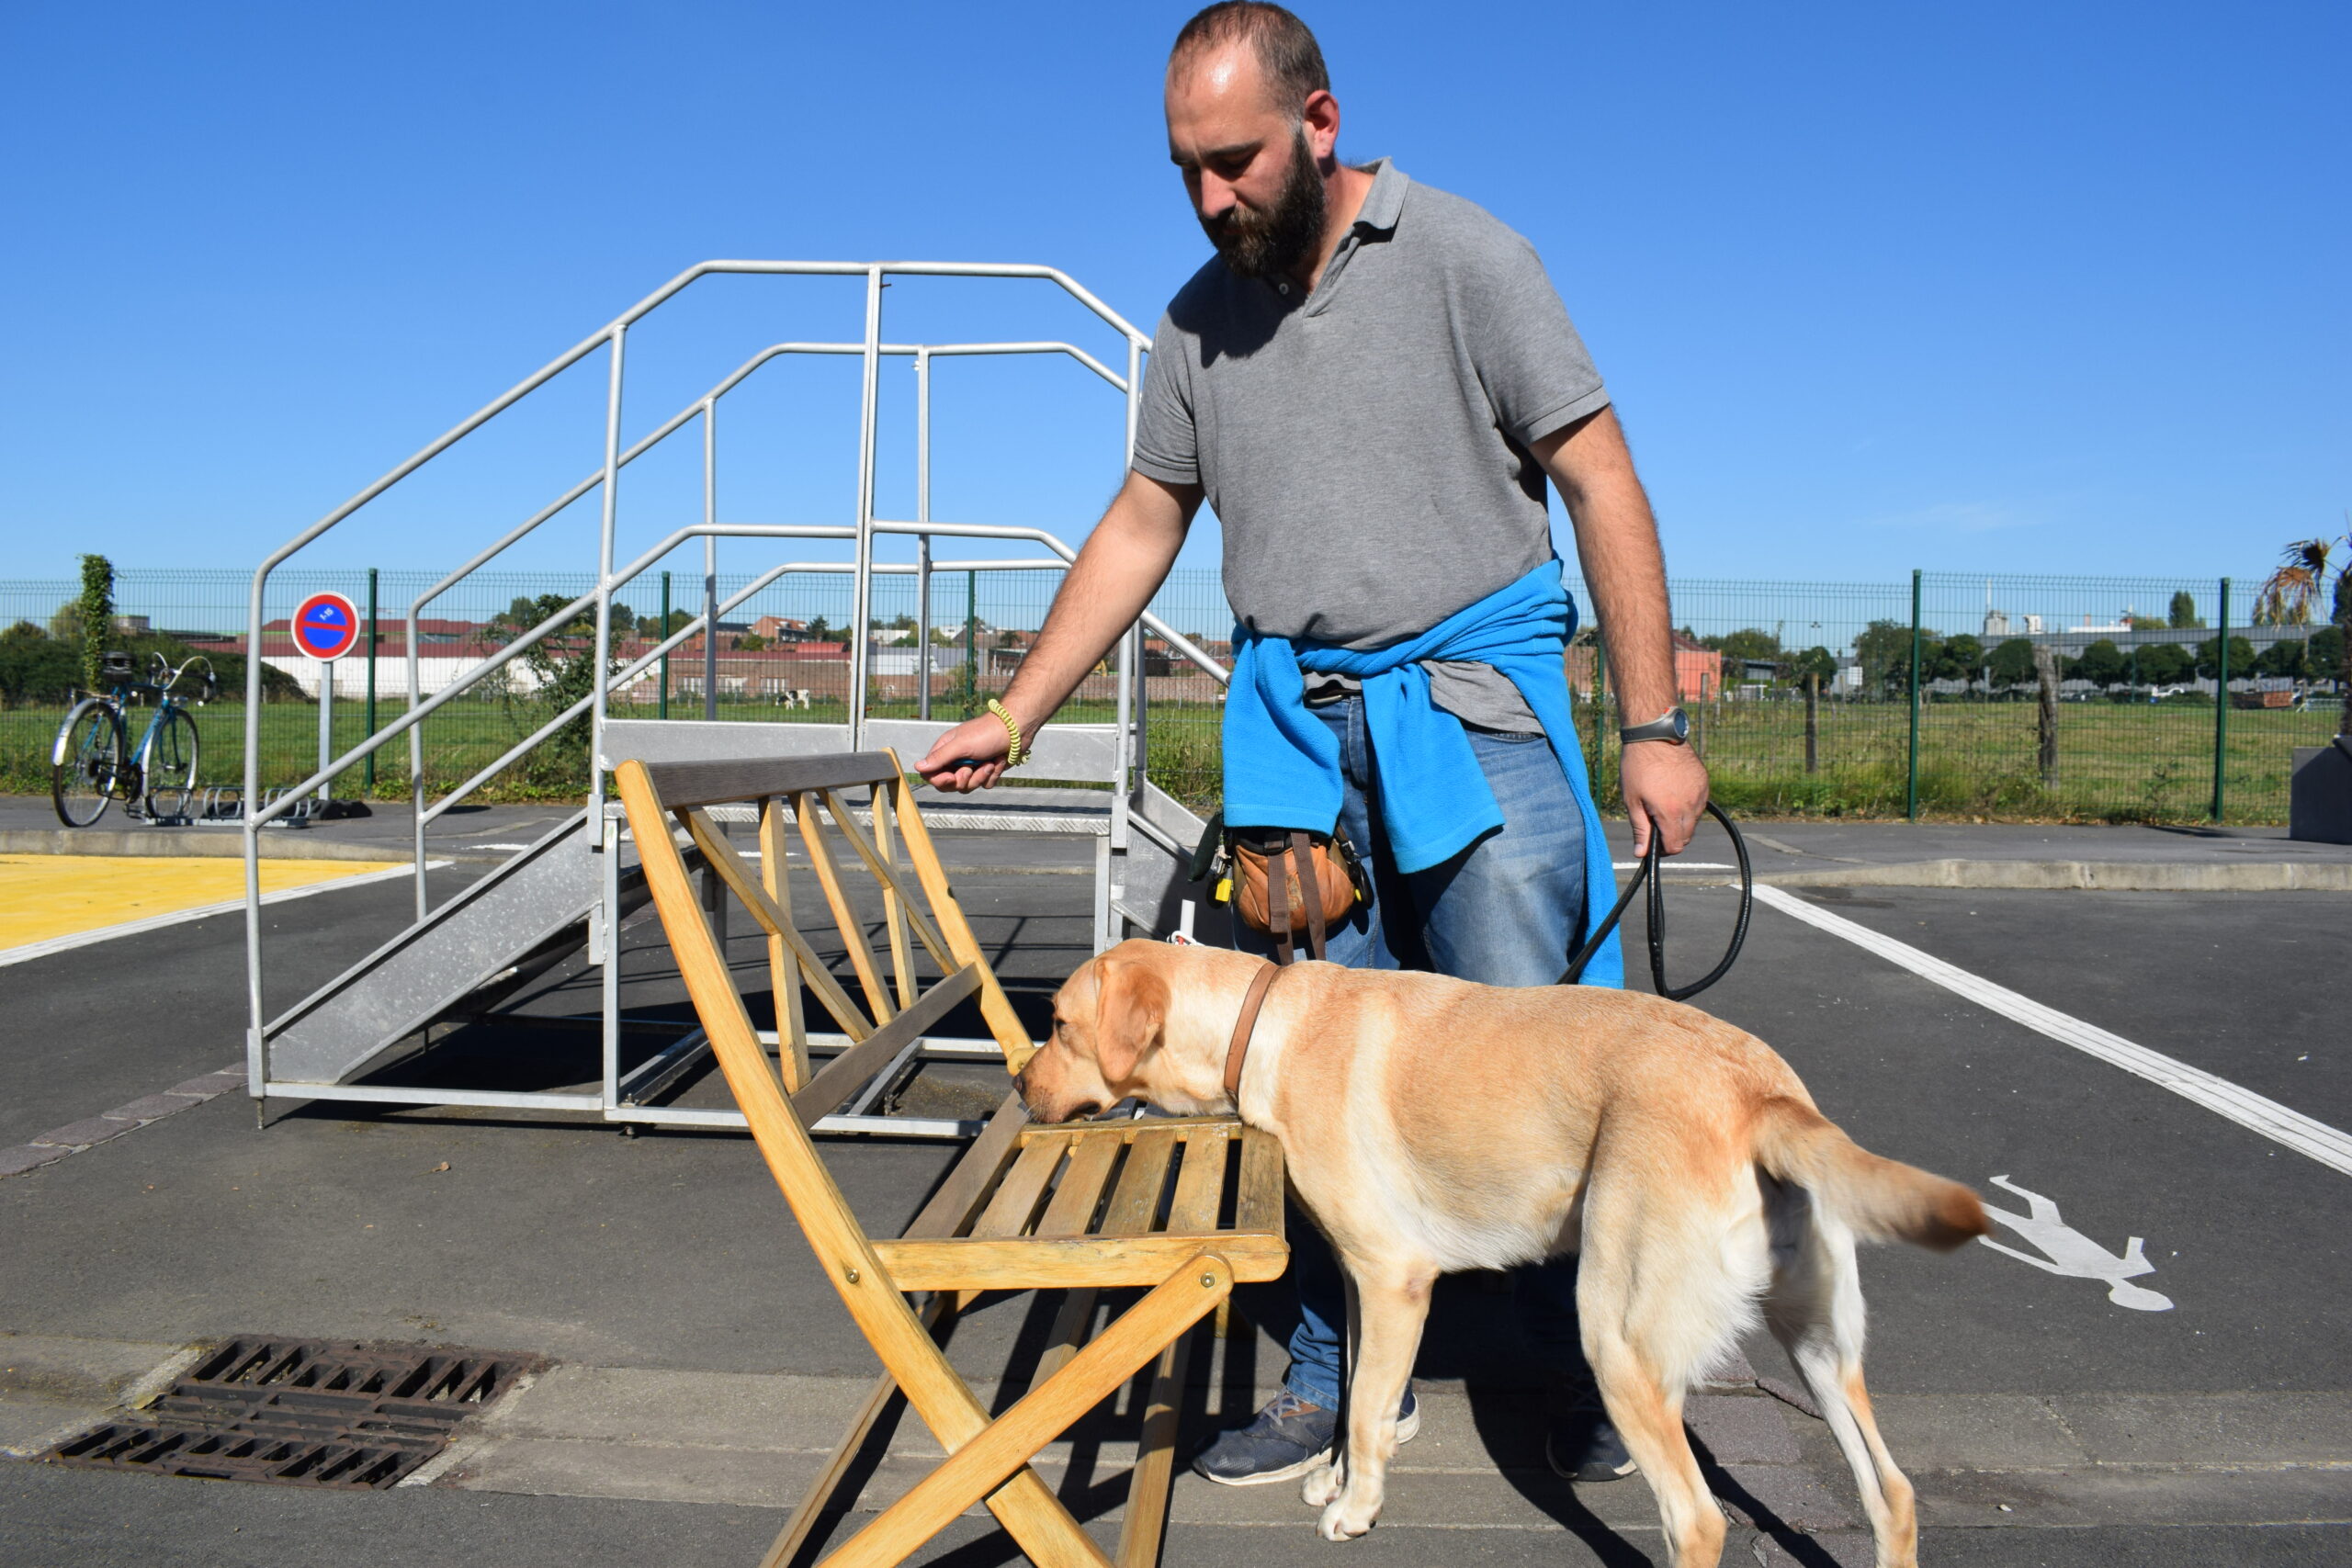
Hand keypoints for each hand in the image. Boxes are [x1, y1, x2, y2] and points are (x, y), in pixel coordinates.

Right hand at [914, 714, 1017, 793]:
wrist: (1016, 729)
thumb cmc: (987, 733)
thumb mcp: (960, 745)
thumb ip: (939, 758)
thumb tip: (917, 767)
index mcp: (946, 750)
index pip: (932, 774)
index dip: (939, 780)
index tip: (950, 777)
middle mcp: (957, 759)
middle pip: (950, 784)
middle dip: (962, 780)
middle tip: (970, 769)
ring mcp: (973, 766)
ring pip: (969, 786)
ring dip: (981, 776)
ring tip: (989, 762)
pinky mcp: (987, 770)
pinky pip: (985, 784)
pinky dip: (993, 774)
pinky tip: (998, 761)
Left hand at [1619, 741, 1708, 857]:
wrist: (1654, 735)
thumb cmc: (1638, 767)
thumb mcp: (1632, 800)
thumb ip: (1640, 829)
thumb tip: (1641, 853)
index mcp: (1670, 812)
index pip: (1675, 846)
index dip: (1663, 850)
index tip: (1654, 844)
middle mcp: (1690, 805)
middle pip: (1686, 837)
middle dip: (1672, 836)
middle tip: (1655, 823)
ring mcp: (1700, 793)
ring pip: (1694, 821)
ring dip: (1681, 821)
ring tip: (1663, 804)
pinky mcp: (1704, 782)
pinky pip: (1699, 804)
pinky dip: (1688, 806)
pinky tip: (1674, 794)